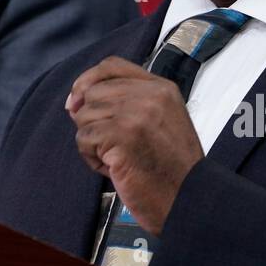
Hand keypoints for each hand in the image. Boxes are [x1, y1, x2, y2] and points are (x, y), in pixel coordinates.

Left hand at [65, 56, 203, 235]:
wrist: (189, 200)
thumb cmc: (173, 170)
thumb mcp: (162, 122)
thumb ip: (129, 103)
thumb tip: (77, 101)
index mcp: (161, 88)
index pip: (112, 66)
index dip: (88, 79)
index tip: (78, 98)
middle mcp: (149, 95)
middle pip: (93, 93)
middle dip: (93, 121)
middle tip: (113, 145)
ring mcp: (135, 113)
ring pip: (85, 116)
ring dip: (93, 143)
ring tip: (118, 158)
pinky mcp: (120, 135)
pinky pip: (84, 139)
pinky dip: (93, 158)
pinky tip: (114, 168)